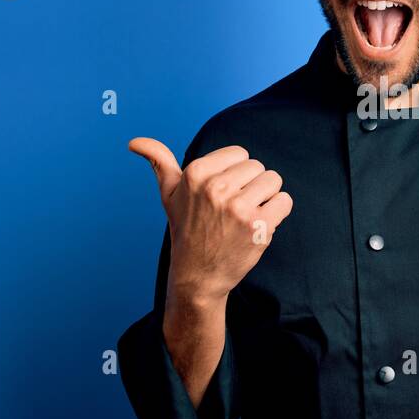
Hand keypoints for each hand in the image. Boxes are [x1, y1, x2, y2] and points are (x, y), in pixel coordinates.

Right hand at [128, 139, 293, 303]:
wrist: (198, 276)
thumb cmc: (186, 230)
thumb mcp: (169, 194)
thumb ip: (159, 162)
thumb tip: (134, 141)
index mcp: (196, 173)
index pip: (240, 153)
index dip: (235, 173)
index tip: (221, 193)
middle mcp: (216, 187)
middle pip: (258, 166)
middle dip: (251, 185)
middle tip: (232, 209)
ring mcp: (238, 207)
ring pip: (273, 180)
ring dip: (266, 197)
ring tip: (245, 215)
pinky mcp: (258, 225)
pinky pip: (284, 201)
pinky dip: (277, 212)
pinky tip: (258, 225)